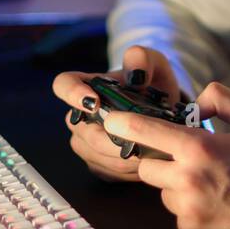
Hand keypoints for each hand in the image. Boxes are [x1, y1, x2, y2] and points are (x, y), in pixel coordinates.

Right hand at [52, 45, 182, 182]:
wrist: (166, 112)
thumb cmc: (154, 84)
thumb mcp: (155, 64)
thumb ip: (144, 59)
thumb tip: (135, 67)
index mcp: (87, 84)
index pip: (64, 85)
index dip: (72, 94)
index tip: (94, 103)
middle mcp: (79, 114)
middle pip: (82, 129)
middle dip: (110, 136)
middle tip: (139, 138)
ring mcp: (85, 141)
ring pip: (95, 153)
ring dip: (122, 155)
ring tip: (149, 149)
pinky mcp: (97, 163)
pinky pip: (106, 170)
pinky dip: (127, 169)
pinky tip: (146, 160)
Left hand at [104, 81, 229, 228]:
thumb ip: (222, 99)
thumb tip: (195, 103)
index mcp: (199, 148)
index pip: (147, 132)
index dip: (124, 124)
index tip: (110, 120)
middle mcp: (187, 179)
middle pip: (146, 165)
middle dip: (161, 160)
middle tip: (189, 160)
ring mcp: (186, 209)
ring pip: (161, 191)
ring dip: (175, 186)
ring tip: (209, 185)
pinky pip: (175, 214)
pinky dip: (188, 208)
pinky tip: (213, 204)